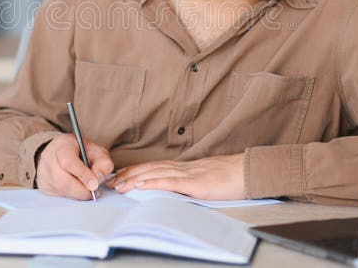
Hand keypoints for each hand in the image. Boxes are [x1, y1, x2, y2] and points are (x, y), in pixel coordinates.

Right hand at [35, 134, 113, 199]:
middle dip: (81, 190)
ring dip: (78, 194)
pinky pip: (58, 196)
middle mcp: (49, 158)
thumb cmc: (82, 152)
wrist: (62, 152)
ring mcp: (44, 173)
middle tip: (94, 192)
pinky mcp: (43, 185)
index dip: (82, 175)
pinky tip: (76, 189)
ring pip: (61, 191)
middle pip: (63, 181)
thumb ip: (103, 163)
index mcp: (62, 145)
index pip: (68, 162)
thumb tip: (97, 179)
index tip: (95, 185)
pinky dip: (71, 196)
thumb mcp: (97, 151)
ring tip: (88, 190)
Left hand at [110, 153, 244, 199]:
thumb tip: (175, 189)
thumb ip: (189, 182)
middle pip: (149, 168)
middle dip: (128, 174)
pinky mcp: (195, 183)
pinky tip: (141, 185)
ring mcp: (188, 174)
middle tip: (110, 181)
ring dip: (135, 179)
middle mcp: (182, 168)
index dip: (135, 171)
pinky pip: (170, 182)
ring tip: (119, 184)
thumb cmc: (229, 177)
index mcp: (184, 168)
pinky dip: (153, 183)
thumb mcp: (204, 179)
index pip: (153, 167)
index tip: (118, 176)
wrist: (246, 172)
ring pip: (155, 174)